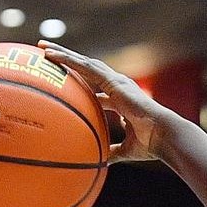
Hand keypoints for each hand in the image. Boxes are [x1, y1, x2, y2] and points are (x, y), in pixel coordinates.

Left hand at [38, 41, 178, 162]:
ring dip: (63, 54)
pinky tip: (51, 54)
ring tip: (42, 47)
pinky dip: (67, 60)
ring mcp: (115, 82)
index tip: (63, 82)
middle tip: (47, 54)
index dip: (79, 83)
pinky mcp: (114, 81)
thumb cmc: (151, 144)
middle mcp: (116, 86)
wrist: (164, 136)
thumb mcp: (127, 149)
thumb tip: (102, 160)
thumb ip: (113, 151)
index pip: (95, 87)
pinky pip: (85, 67)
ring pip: (83, 63)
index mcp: (119, 99)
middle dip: (68, 60)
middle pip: (87, 69)